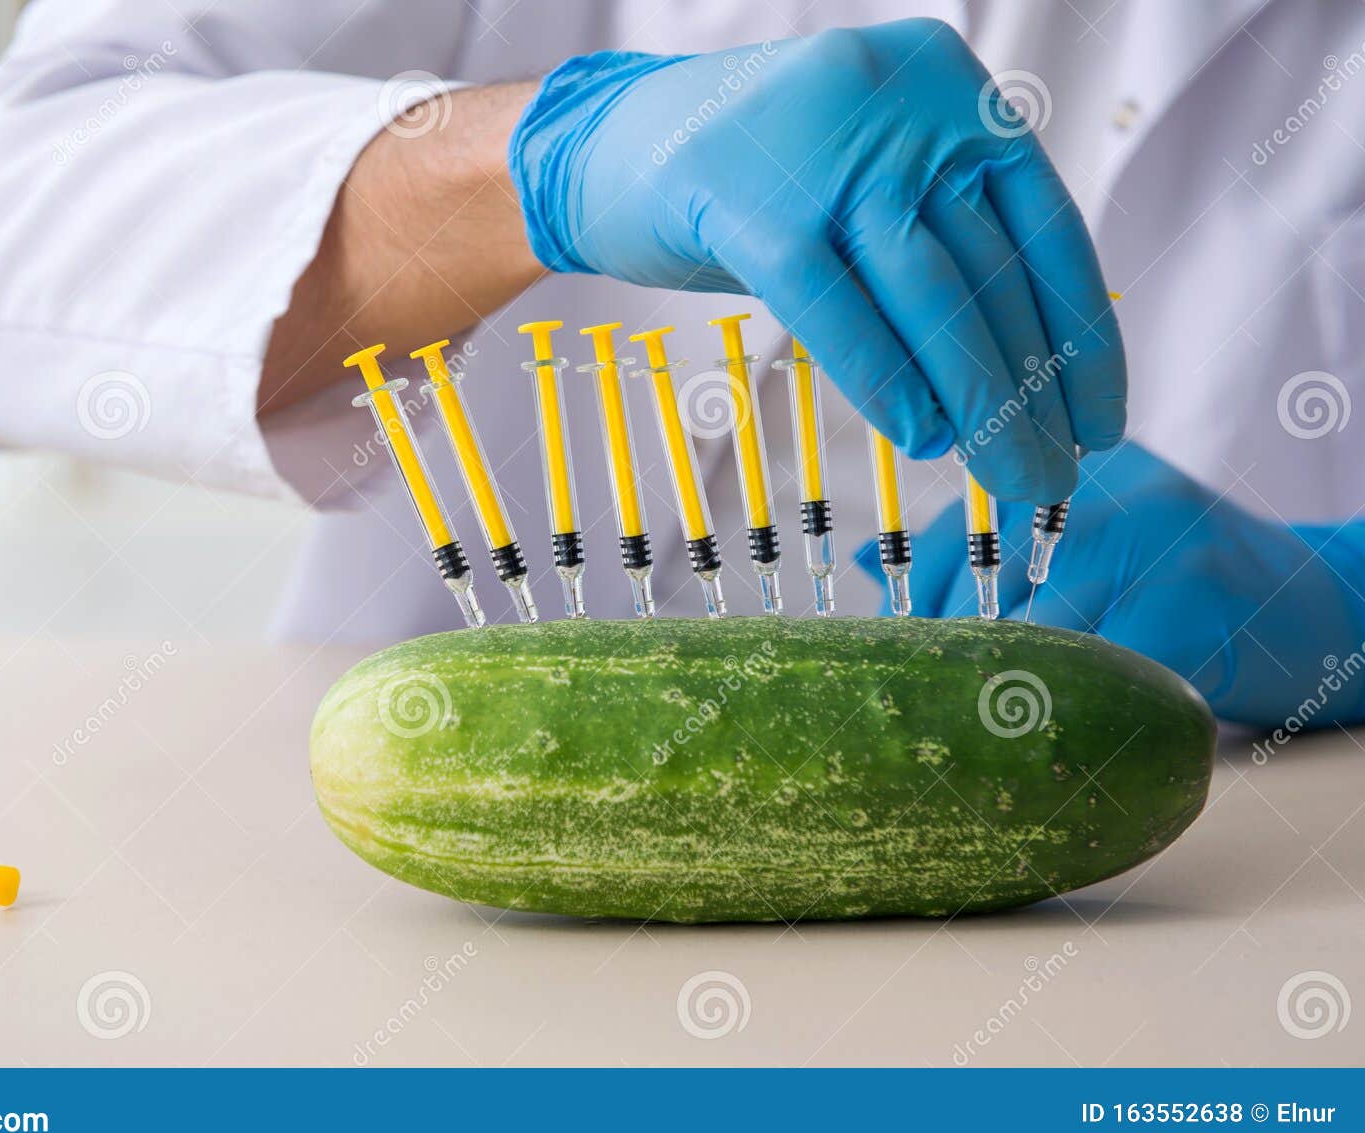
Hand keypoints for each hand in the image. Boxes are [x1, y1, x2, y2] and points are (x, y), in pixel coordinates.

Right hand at [508, 19, 1123, 501]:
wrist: (604, 142)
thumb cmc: (747, 174)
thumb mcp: (865, 176)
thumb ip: (937, 234)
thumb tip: (1020, 360)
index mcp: (945, 89)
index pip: (1044, 227)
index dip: (1078, 334)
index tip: (1097, 418)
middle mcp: (898, 105)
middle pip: (989, 273)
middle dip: (1029, 390)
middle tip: (1050, 473)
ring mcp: (824, 149)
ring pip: (927, 296)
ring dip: (976, 402)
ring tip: (1005, 474)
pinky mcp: (750, 203)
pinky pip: (834, 310)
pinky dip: (883, 381)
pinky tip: (920, 438)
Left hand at [858, 443, 1364, 727]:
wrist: (1336, 606)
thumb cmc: (1194, 583)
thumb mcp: (1094, 538)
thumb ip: (991, 547)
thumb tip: (866, 561)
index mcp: (1076, 474)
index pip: (957, 535)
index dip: (918, 605)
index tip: (901, 655)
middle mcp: (1110, 495)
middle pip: (981, 587)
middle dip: (947, 655)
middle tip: (927, 703)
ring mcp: (1153, 548)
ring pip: (1030, 635)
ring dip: (999, 692)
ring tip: (985, 726)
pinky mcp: (1187, 611)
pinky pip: (1092, 676)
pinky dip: (1065, 714)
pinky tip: (1057, 734)